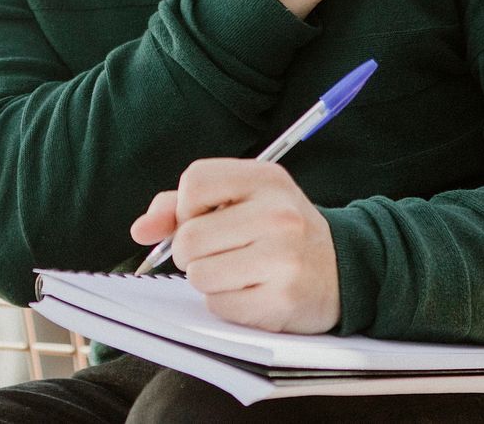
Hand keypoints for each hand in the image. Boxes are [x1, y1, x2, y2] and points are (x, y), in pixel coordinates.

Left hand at [130, 158, 339, 333]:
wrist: (343, 268)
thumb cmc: (276, 230)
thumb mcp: (238, 200)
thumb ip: (180, 206)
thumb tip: (140, 231)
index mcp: (265, 179)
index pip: (194, 182)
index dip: (184, 207)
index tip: (199, 218)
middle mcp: (278, 214)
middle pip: (189, 237)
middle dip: (189, 251)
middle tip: (218, 251)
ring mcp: (284, 258)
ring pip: (198, 274)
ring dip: (206, 278)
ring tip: (237, 270)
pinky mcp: (283, 299)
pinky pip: (219, 304)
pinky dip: (225, 302)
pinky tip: (252, 290)